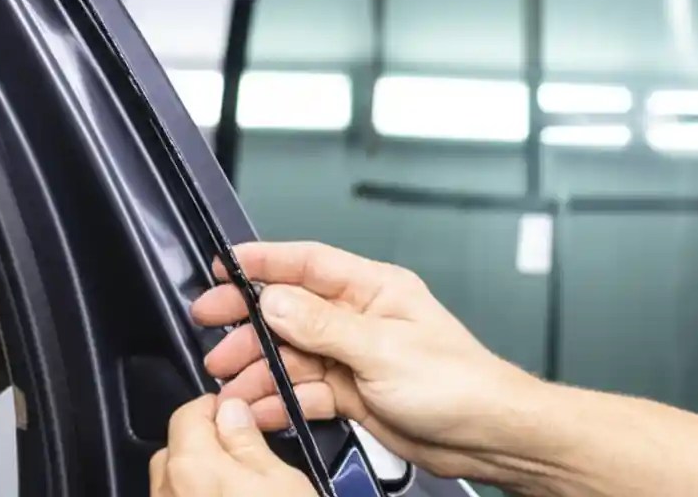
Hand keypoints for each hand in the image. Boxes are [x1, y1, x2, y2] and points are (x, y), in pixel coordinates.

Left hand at [150, 395, 314, 496]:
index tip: (239, 415)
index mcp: (191, 465)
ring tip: (237, 487)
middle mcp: (166, 491)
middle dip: (205, 445)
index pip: (188, 412)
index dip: (216, 408)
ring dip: (198, 478)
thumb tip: (231, 410)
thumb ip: (248, 441)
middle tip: (242, 454)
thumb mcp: (281, 481)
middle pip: (177, 451)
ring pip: (174, 484)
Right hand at [191, 242, 545, 481]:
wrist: (488, 437)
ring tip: (229, 382)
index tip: (224, 265)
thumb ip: (322, 326)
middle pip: (290, 309)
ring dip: (259, 367)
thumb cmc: (459, 384)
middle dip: (247, 318)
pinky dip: (281, 400)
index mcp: (374, 289)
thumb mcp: (382, 349)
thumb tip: (275, 300)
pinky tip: (261, 409)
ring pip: (292, 354)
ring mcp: (355, 355)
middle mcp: (361, 318)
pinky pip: (306, 390)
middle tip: (209, 324)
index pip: (308, 263)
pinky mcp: (354, 392)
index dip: (263, 261)